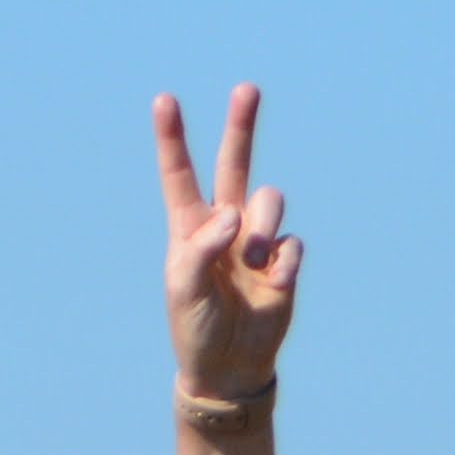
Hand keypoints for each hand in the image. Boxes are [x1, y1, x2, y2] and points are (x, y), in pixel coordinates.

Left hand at [157, 85, 302, 399]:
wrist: (229, 365)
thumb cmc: (195, 326)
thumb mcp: (183, 290)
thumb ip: (200, 248)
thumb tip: (234, 215)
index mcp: (190, 227)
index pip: (180, 175)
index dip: (173, 138)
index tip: (164, 100)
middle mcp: (225, 224)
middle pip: (235, 163)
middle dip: (242, 125)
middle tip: (246, 88)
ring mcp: (257, 239)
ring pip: (270, 199)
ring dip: (263, 225)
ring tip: (252, 260)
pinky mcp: (284, 259)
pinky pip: (291, 244)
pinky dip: (282, 264)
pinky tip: (272, 285)